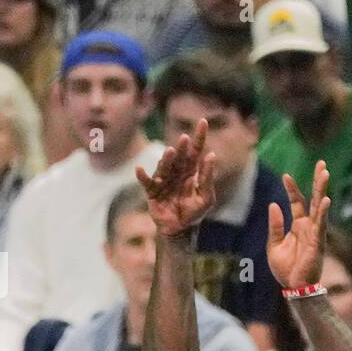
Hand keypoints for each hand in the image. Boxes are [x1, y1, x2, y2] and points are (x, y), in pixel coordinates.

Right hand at [135, 119, 216, 237]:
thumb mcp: (206, 196)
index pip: (196, 151)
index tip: (203, 121)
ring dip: (166, 159)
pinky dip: (143, 176)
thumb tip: (211, 155)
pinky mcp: (152, 191)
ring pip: (164, 166)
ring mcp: (163, 180)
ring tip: (171, 152)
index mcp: (191, 172)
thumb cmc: (194, 212)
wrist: (180, 229)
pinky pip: (147, 182)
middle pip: (179, 157)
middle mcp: (176, 172)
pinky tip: (140, 169)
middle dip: (182, 147)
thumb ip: (207, 177)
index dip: (199, 137)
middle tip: (185, 138)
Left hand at [267, 161, 330, 289]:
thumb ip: (275, 226)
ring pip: (320, 207)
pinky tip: (326, 199)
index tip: (286, 175)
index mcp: (298, 226)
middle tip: (322, 164)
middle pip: (314, 198)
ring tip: (325, 173)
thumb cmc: (285, 269)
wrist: (293, 287)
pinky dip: (324, 212)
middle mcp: (309, 226)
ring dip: (322, 189)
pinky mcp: (318, 242)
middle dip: (317, 181)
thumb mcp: (274, 245)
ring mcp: (315, 232)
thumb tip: (274, 204)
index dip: (292, 188)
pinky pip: (321, 224)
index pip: (297, 202)